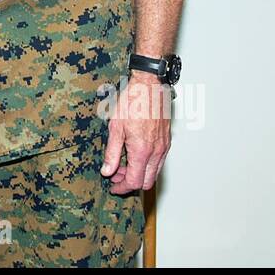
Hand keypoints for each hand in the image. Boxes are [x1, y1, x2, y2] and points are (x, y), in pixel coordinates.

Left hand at [101, 73, 171, 194]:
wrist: (149, 86)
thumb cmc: (132, 102)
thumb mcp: (115, 128)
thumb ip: (111, 153)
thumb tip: (107, 172)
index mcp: (142, 151)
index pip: (135, 181)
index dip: (122, 188)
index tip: (113, 187)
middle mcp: (157, 152)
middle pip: (147, 182)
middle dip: (131, 183)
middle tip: (116, 177)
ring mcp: (164, 146)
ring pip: (155, 172)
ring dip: (140, 174)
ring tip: (122, 165)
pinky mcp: (166, 140)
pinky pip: (159, 160)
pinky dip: (147, 164)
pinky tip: (134, 154)